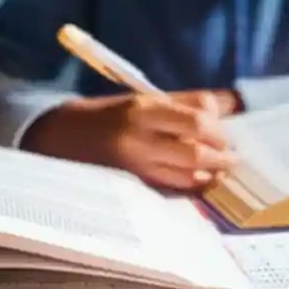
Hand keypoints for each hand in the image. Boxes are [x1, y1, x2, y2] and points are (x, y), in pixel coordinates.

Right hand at [21, 89, 240, 190]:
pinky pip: (172, 187)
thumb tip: (228, 104)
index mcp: (142, 107)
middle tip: (231, 156)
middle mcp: (140, 136)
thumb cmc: (106, 116)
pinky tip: (199, 181)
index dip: (219, 125)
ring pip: (188, 173)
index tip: (226, 131)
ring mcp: (135, 165)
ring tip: (219, 170)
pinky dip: (191, 185)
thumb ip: (183, 102)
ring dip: (211, 172)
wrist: (57, 138)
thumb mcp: (140, 100)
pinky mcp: (132, 185)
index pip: (197, 114)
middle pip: (197, 147)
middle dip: (221, 153)